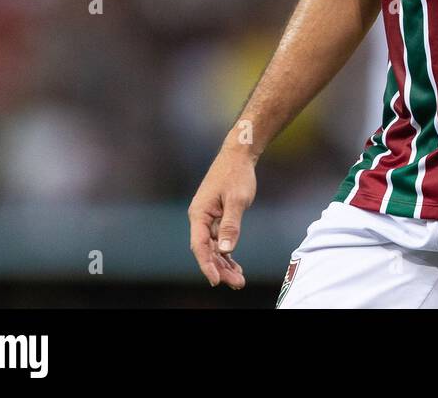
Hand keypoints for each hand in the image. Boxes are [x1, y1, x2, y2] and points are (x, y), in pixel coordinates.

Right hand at [187, 144, 256, 288]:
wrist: (238, 155)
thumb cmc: (236, 174)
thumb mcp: (237, 199)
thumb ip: (231, 224)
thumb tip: (226, 250)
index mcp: (199, 214)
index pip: (200, 245)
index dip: (207, 264)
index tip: (216, 280)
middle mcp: (200, 219)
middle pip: (207, 250)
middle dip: (220, 268)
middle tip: (237, 283)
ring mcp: (208, 219)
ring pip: (214, 247)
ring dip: (224, 264)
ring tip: (238, 280)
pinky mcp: (217, 217)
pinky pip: (220, 240)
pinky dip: (227, 253)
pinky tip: (235, 266)